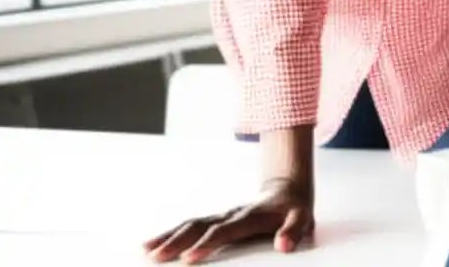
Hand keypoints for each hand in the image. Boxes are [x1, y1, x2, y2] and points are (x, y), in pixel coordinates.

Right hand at [143, 178, 313, 263]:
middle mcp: (230, 214)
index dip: (206, 244)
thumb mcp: (302, 218)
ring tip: (147, 251)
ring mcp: (220, 216)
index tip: (188, 258)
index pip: (224, 231)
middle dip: (177, 242)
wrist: (286, 190)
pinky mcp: (215, 219)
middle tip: (156, 258)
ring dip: (168, 237)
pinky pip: (189, 226)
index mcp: (249, 217)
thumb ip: (293, 231)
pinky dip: (169, 234)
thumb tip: (284, 246)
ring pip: (190, 224)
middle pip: (199, 227)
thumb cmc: (293, 209)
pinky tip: (151, 245)